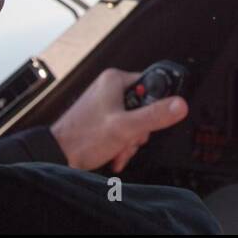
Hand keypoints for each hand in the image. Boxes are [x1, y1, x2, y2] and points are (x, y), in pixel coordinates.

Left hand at [50, 68, 187, 172]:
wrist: (57, 156)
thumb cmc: (82, 139)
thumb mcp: (125, 127)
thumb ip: (154, 115)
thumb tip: (180, 105)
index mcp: (115, 80)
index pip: (152, 85)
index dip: (155, 106)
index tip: (148, 120)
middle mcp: (110, 88)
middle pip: (144, 107)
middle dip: (139, 130)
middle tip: (129, 138)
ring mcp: (105, 104)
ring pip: (134, 121)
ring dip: (130, 140)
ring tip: (119, 149)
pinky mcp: (102, 118)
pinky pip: (123, 128)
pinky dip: (121, 143)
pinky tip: (114, 153)